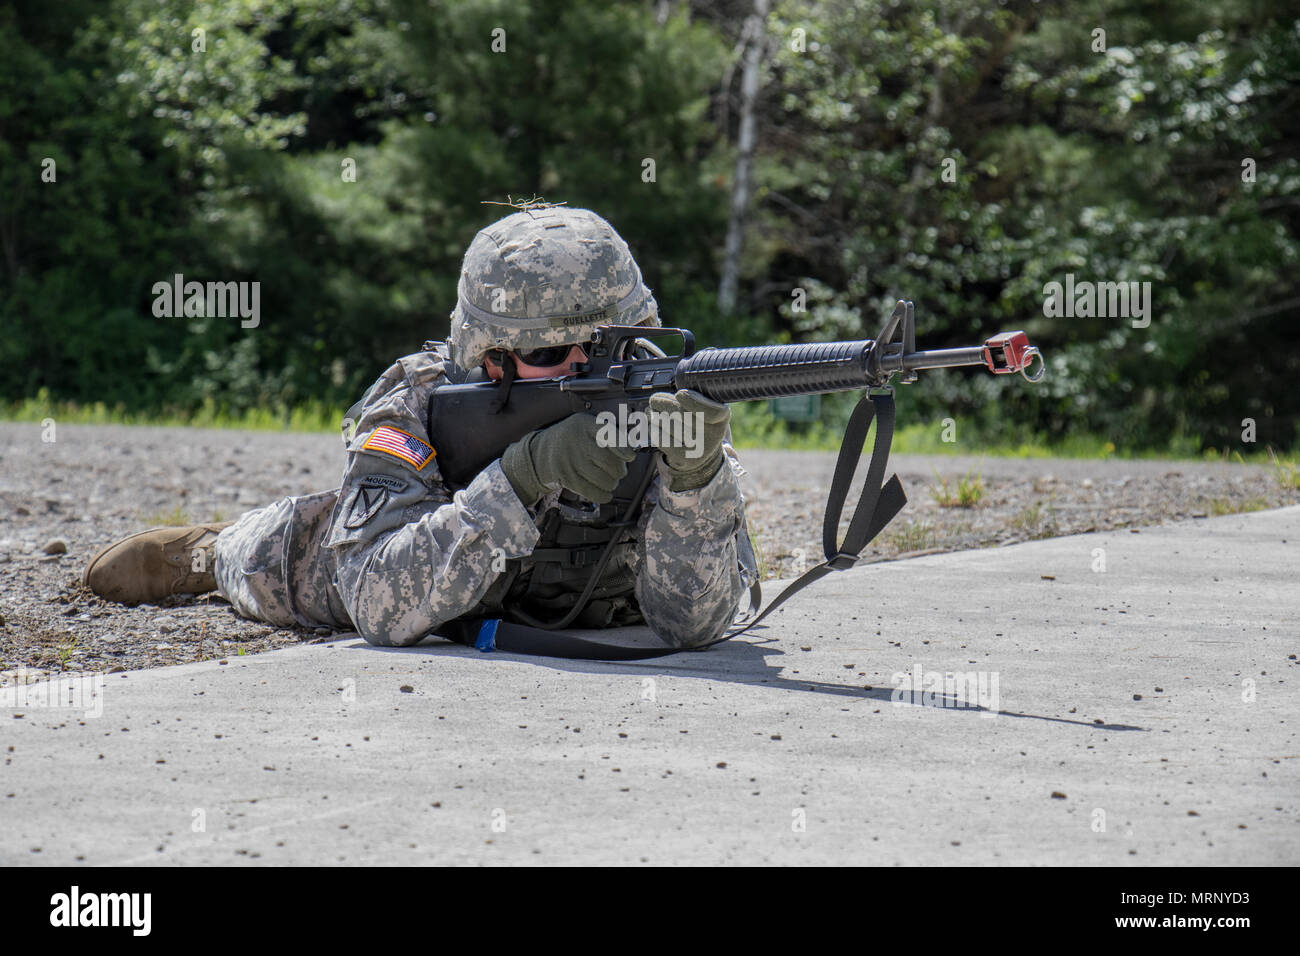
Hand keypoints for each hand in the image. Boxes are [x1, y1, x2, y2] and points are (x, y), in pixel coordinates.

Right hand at [501, 413, 636, 504]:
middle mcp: (577, 442)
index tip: (630, 456)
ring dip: (613, 483)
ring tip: (612, 480)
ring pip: (603, 479)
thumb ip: (607, 432)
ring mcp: (570, 461)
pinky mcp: (567, 478)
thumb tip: (631, 447)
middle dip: (619, 470)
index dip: (623, 447)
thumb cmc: (570, 439)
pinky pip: (592, 492)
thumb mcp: (584, 426)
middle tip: (620, 470)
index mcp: (584, 424)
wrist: (541, 453)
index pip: (608, 435)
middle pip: (608, 461)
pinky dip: (603, 495)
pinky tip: (606, 493)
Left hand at [648, 389, 729, 491]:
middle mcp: (712, 436)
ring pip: (668, 424)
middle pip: (682, 414)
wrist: (700, 453)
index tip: (680, 394)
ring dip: (655, 415)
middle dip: (663, 403)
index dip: (693, 401)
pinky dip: (653, 428)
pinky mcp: (682, 457)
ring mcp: (697, 449)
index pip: (711, 411)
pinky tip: (654, 424)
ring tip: (653, 411)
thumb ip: (696, 398)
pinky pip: (661, 437)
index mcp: (721, 419)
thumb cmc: (700, 423)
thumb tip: (675, 396)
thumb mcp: (706, 408)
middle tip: (655, 399)